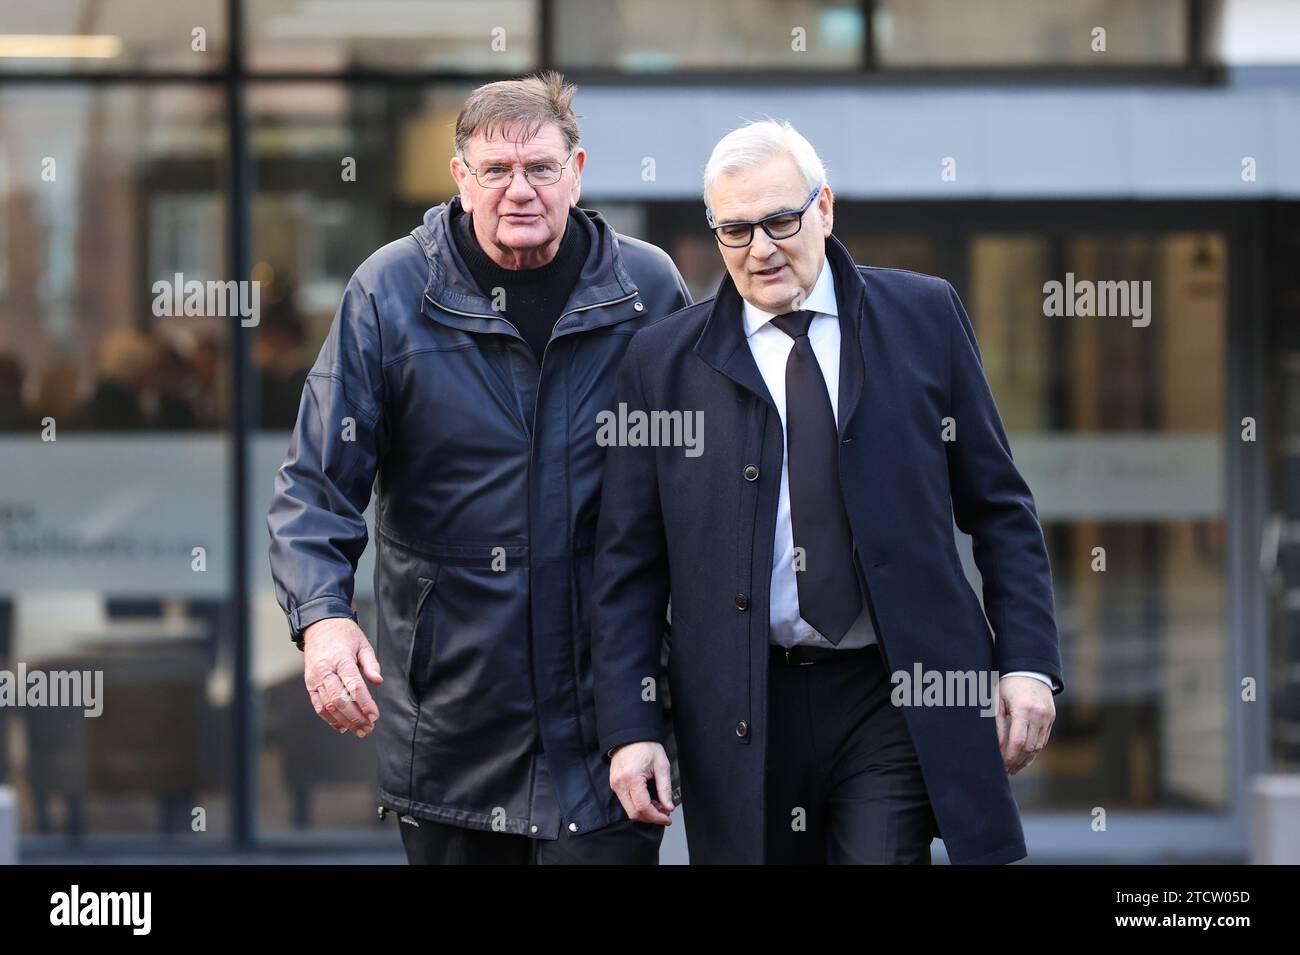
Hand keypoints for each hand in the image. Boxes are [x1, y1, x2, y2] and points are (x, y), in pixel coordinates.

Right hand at [302, 617, 382, 737]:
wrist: (319, 625)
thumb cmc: (343, 634)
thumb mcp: (363, 643)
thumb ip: (371, 664)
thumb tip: (378, 681)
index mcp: (340, 659)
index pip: (353, 686)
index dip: (364, 704)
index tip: (374, 716)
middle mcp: (325, 670)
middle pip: (339, 700)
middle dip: (355, 718)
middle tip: (368, 728)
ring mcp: (315, 678)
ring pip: (328, 705)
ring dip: (344, 721)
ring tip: (358, 730)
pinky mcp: (309, 684)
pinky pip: (318, 705)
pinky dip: (329, 718)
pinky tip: (341, 726)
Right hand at [609, 741, 674, 824]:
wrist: (630, 735)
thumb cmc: (646, 746)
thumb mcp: (661, 765)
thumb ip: (665, 788)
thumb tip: (668, 807)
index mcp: (632, 777)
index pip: (643, 807)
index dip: (656, 817)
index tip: (667, 818)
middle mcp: (620, 783)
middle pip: (634, 813)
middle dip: (651, 818)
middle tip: (665, 813)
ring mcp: (615, 785)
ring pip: (629, 810)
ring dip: (645, 813)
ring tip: (659, 806)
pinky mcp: (614, 785)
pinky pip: (625, 802)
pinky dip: (638, 806)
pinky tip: (649, 801)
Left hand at [995, 675, 1054, 774]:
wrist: (1030, 670)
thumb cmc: (1008, 685)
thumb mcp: (998, 700)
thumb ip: (997, 724)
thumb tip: (998, 747)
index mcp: (1023, 709)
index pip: (1018, 741)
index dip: (1009, 757)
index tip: (1001, 765)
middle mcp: (1038, 715)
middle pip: (1029, 748)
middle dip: (1017, 762)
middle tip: (1005, 771)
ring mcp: (1047, 718)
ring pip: (1038, 747)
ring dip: (1026, 760)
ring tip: (1013, 768)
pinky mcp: (1051, 719)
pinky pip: (1043, 741)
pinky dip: (1033, 752)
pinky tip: (1024, 758)